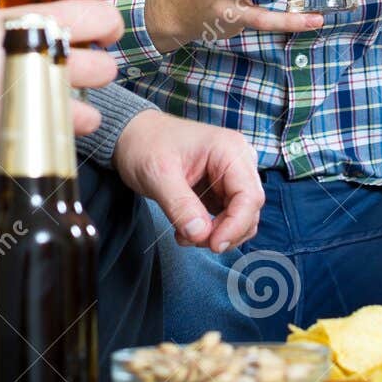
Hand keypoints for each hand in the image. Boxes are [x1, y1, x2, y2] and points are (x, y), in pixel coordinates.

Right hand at [0, 0, 119, 159]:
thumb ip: (3, 22)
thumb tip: (7, 21)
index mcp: (35, 23)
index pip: (98, 17)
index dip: (108, 24)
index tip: (105, 33)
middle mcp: (46, 59)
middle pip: (103, 67)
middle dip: (97, 70)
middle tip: (81, 71)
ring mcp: (41, 98)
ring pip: (93, 109)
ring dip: (82, 107)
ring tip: (64, 104)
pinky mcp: (30, 131)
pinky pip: (66, 136)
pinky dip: (61, 132)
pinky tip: (46, 124)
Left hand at [112, 111, 263, 251]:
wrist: (133, 136)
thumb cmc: (146, 145)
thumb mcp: (158, 175)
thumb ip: (180, 206)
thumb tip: (201, 235)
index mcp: (230, 150)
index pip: (249, 196)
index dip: (235, 226)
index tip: (212, 245)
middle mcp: (238, 161)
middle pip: (249, 210)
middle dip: (224, 232)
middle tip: (192, 240)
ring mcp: (231, 176)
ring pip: (241, 218)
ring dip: (217, 234)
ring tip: (184, 234)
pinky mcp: (221, 189)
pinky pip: (226, 218)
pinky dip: (210, 230)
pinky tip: (185, 229)